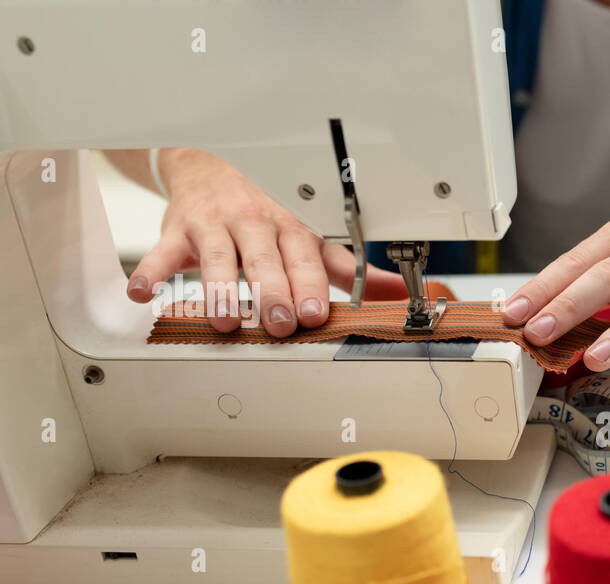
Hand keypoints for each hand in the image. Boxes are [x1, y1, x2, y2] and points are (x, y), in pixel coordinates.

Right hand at [125, 148, 407, 336]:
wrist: (211, 165)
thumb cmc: (267, 209)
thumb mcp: (310, 234)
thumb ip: (348, 270)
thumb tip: (398, 292)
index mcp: (291, 228)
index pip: (304, 260)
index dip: (311, 287)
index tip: (315, 314)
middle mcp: (254, 224)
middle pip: (264, 260)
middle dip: (273, 291)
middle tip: (280, 322)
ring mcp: (214, 226)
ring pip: (216, 259)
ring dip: (219, 290)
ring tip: (226, 319)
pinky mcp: (178, 231)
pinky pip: (161, 253)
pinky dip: (150, 272)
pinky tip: (142, 293)